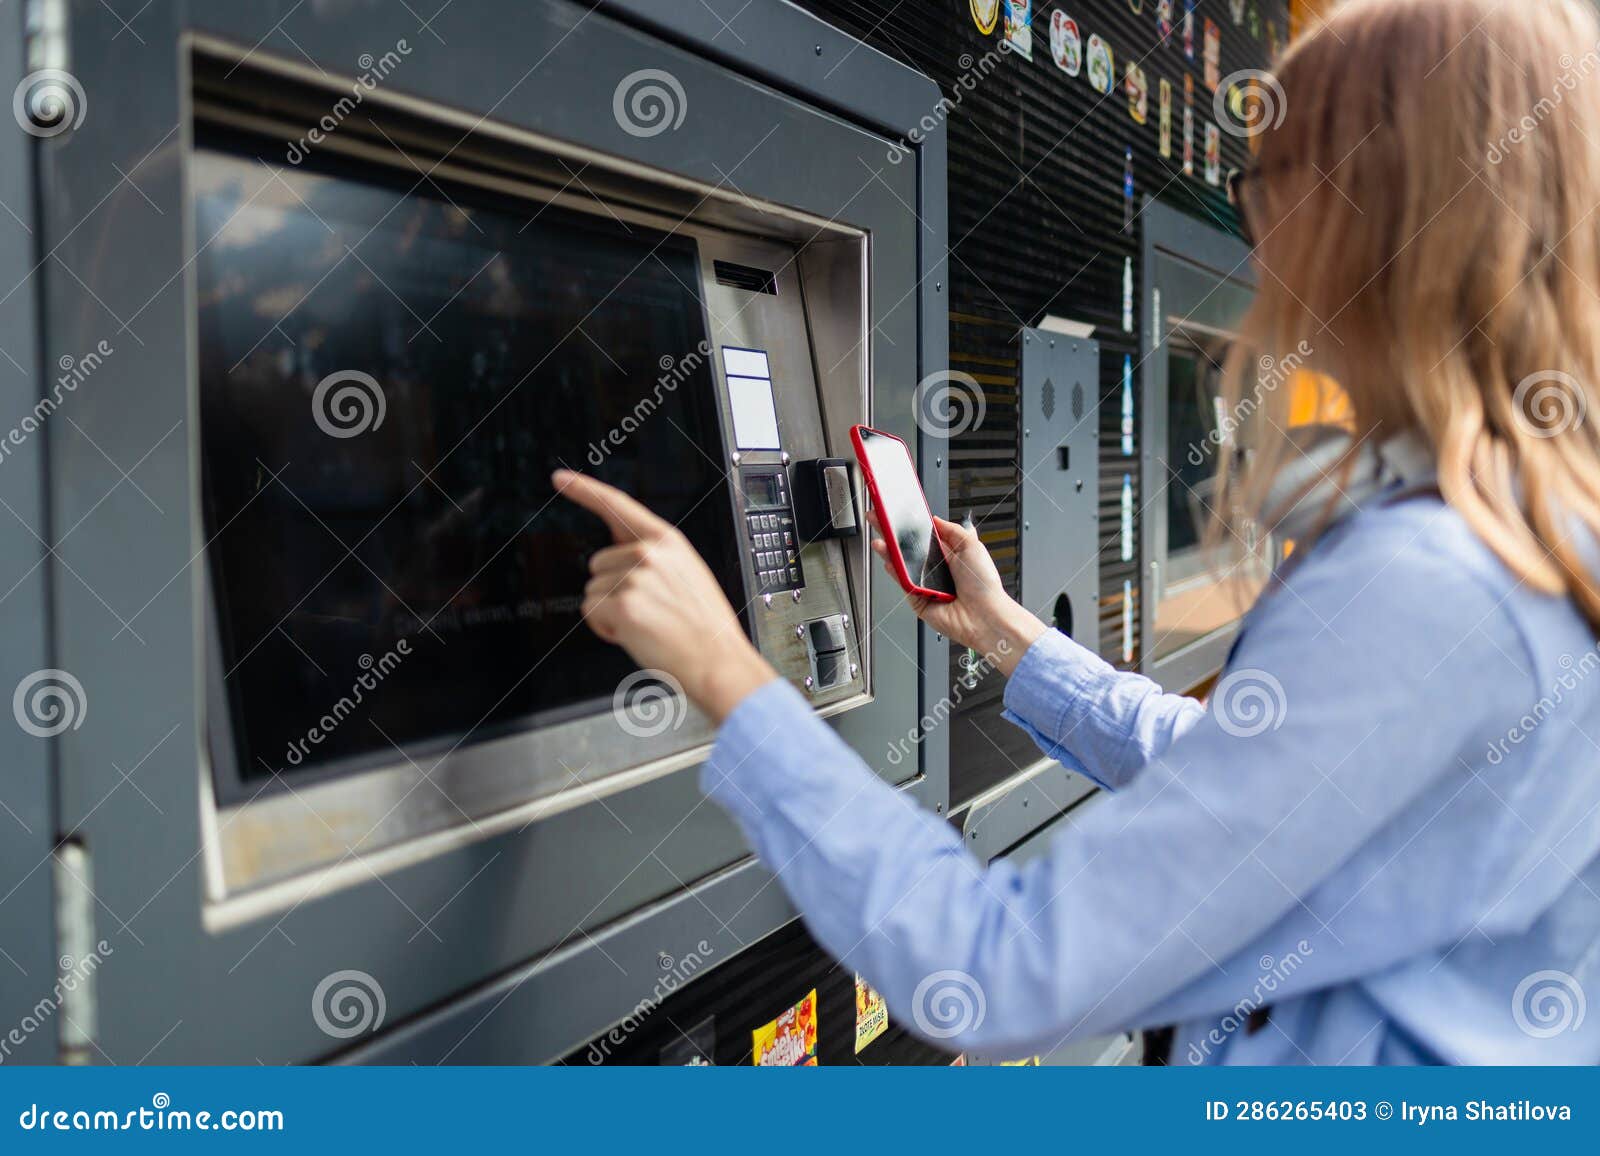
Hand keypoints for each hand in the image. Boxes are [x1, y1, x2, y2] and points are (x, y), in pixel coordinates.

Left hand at [553, 469, 777, 722]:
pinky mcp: (625, 605)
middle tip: (647, 610)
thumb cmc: (704, 626)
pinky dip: (605, 628)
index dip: (584, 489)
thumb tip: (617, 553)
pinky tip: (635, 634)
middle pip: (597, 563)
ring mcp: (637, 578)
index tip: (560, 478)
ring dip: (609, 612)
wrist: (719, 660)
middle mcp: (650, 553)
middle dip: (612, 590)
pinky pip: (591, 611)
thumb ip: (654, 557)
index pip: (618, 505)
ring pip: (591, 590)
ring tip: (647, 623)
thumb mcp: (687, 574)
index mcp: (667, 541)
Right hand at [868, 510, 1045, 676]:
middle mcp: (934, 569)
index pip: (922, 537)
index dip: (909, 526)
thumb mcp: (972, 545)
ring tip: (880, 538)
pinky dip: (894, 572)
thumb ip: (952, 530)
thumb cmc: (984, 584)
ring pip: (901, 565)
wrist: (985, 614)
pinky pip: (902, 583)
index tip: (897, 513)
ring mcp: (924, 584)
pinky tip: (889, 560)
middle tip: (878, 519)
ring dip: (888, 551)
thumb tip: (935, 519)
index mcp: (947, 555)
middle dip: (891, 534)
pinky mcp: (917, 599)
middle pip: (907, 549)